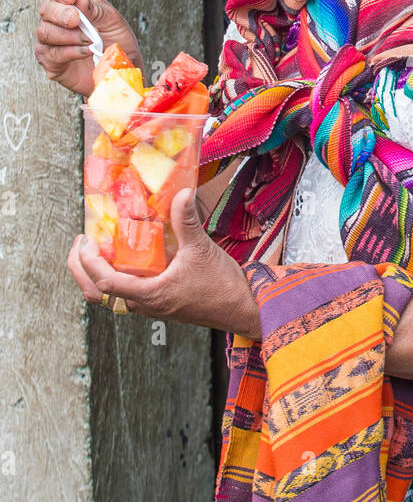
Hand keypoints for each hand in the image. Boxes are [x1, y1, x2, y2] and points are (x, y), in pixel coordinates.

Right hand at [35, 0, 143, 96]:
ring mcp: (52, 40)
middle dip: (61, 13)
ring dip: (69, 35)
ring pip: (45, 31)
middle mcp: (58, 18)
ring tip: (90, 41)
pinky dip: (69, 52)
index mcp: (75, 1)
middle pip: (46, 8)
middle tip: (76, 20)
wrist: (122, 70)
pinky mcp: (51, 61)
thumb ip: (96, 9)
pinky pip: (51, 54)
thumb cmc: (117, 42)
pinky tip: (85, 51)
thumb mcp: (113, 21)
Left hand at [67, 187, 261, 339]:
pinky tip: (120, 258)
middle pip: (95, 294)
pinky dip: (111, 277)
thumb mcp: (202, 249)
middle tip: (82, 243)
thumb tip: (181, 193)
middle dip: (80, 269)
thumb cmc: (222, 286)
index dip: (89, 262)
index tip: (88, 240)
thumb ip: (187, 221)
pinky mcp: (157, 304)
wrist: (242, 308)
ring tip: (95, 249)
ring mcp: (149, 306)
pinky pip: (122, 294)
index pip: (105, 283)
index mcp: (151, 295)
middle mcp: (145, 305)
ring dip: (93, 275)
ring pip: (107, 297)